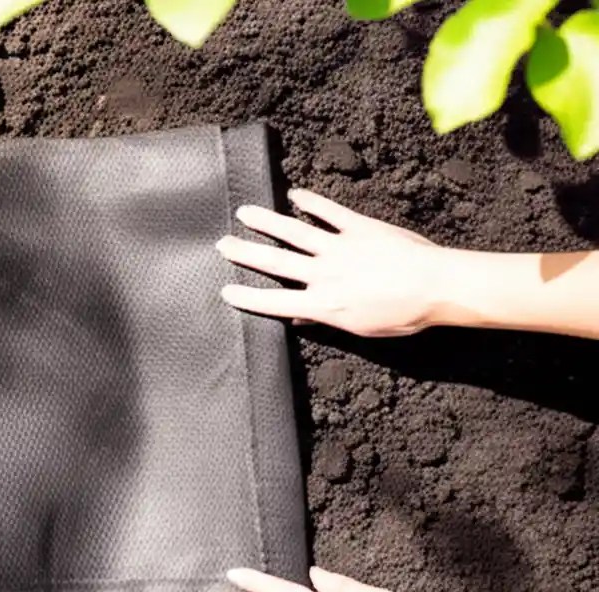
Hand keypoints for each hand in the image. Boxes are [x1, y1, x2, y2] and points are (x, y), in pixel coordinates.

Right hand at [217, 189, 452, 336]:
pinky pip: (330, 213)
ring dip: (267, 221)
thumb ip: (326, 320)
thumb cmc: (403, 314)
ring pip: (295, 232)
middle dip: (246, 252)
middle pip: (276, 262)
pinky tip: (295, 194)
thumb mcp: (361, 328)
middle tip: (222, 244)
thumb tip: (300, 318)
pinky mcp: (359, 228)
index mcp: (324, 305)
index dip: (249, 297)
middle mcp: (325, 274)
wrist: (438, 286)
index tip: (226, 289)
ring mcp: (341, 248)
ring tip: (245, 212)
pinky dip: (312, 202)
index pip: (276, 302)